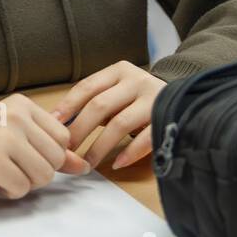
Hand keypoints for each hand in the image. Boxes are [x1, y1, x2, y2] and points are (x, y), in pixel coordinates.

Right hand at [0, 93, 90, 198]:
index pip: (63, 138)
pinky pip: (22, 189)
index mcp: (22, 105)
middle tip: (12, 165)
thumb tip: (84, 166)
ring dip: (25, 183)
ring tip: (3, 171)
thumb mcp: (18, 137)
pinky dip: (9, 192)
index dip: (49, 155)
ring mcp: (4, 138)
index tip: (25, 154)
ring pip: (43, 176)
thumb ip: (52, 149)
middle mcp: (15, 116)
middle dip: (38, 171)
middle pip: (56, 159)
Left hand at [51, 60, 166, 170]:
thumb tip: (57, 122)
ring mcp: (153, 99)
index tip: (53, 124)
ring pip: (119, 124)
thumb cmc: (138, 98)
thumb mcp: (117, 91)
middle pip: (100, 106)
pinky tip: (116, 164)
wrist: (183, 97)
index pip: (87, 86)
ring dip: (100, 146)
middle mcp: (137, 81)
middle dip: (79, 130)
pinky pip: (145, 138)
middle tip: (66, 151)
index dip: (68, 105)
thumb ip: (93, 101)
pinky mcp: (167, 118)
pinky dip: (129, 153)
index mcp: (119, 71)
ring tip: (87, 163)